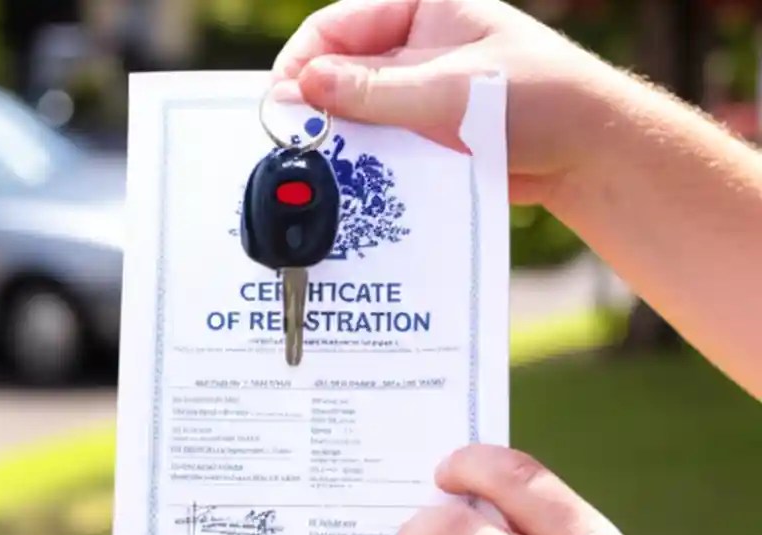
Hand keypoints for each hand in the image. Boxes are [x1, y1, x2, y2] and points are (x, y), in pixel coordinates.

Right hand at [273, 0, 621, 205]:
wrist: (591, 154)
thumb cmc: (540, 99)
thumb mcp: (451, 90)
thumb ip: (375, 90)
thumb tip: (303, 86)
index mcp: (422, 6)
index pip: (338, 24)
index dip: (303, 60)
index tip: (282, 101)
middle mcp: (412, 43)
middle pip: (337, 68)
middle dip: (312, 103)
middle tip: (289, 139)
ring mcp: (416, 89)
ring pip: (351, 109)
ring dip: (333, 135)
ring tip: (313, 163)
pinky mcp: (422, 130)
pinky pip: (374, 140)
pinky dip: (357, 157)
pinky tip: (344, 178)